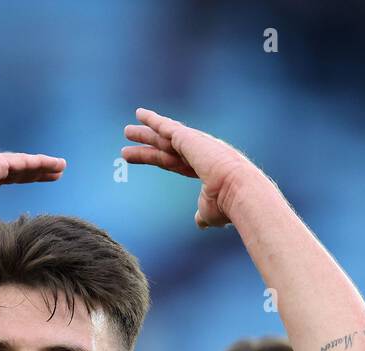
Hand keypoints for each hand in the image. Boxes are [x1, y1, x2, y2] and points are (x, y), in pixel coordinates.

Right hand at [0, 152, 66, 237]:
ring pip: (19, 162)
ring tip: (61, 166)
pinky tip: (50, 165)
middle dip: (36, 169)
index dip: (22, 177)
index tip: (38, 178)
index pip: (4, 177)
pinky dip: (35, 163)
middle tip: (56, 172)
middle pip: (15, 167)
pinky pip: (18, 162)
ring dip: (41, 164)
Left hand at [121, 107, 267, 228]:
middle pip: (165, 148)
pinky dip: (154, 120)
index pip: (173, 163)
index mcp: (203, 170)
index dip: (157, 159)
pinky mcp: (189, 138)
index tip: (143, 158)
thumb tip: (200, 223)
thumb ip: (202, 215)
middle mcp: (199, 153)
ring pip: (163, 137)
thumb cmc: (227, 205)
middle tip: (129, 137)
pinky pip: (167, 127)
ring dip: (145, 133)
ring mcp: (194, 144)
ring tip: (127, 131)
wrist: (238, 190)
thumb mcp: (209, 212)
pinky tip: (140, 115)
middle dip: (148, 144)